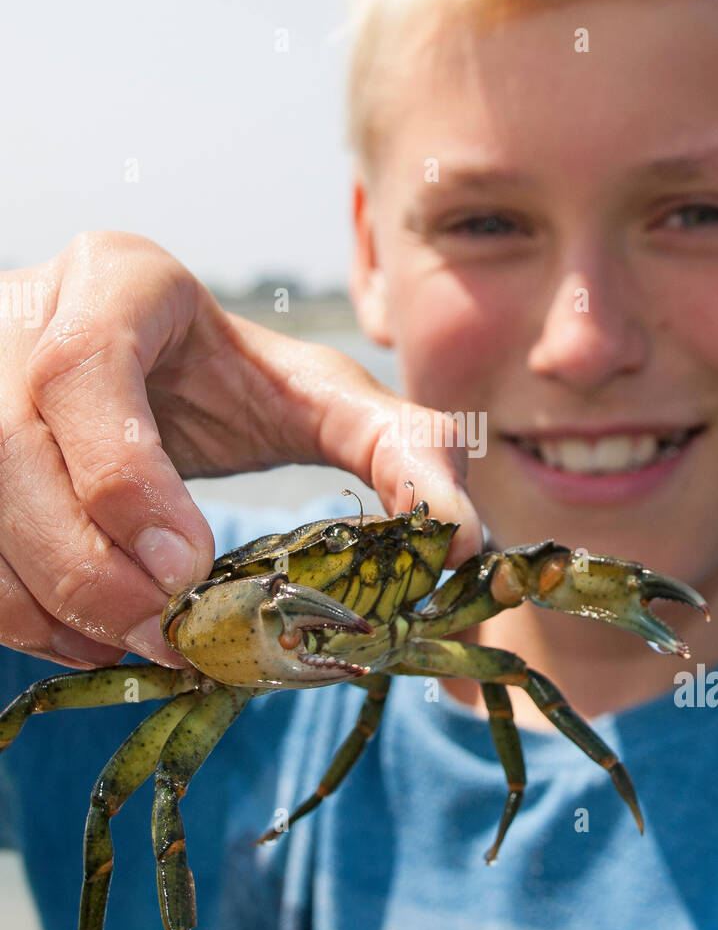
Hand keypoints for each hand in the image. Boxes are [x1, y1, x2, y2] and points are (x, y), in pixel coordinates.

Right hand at [0, 232, 482, 669]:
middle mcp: (20, 319)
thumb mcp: (314, 393)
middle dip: (89, 565)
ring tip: (140, 647)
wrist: (133, 372)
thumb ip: (396, 444)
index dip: (125, 480)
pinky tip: (92, 638)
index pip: (84, 369)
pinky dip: (21, 615)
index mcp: (114, 281)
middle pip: (10, 453)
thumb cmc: (224, 383)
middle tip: (171, 634)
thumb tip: (460, 537)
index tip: (188, 567)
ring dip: (52, 603)